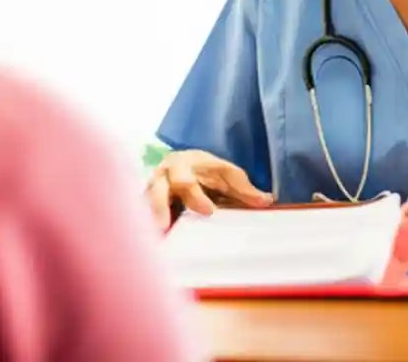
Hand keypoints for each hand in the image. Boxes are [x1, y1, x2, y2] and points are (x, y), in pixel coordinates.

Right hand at [146, 149, 272, 230]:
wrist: (186, 163)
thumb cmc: (209, 170)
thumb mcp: (228, 175)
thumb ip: (244, 189)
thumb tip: (267, 201)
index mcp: (183, 165)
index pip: (186, 180)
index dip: (195, 197)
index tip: (209, 212)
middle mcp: (162, 176)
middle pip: (157, 190)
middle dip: (159, 206)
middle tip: (164, 226)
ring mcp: (150, 191)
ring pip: (144, 203)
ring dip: (147, 220)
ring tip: (152, 239)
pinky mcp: (145, 206)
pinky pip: (140, 217)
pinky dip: (143, 229)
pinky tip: (149, 244)